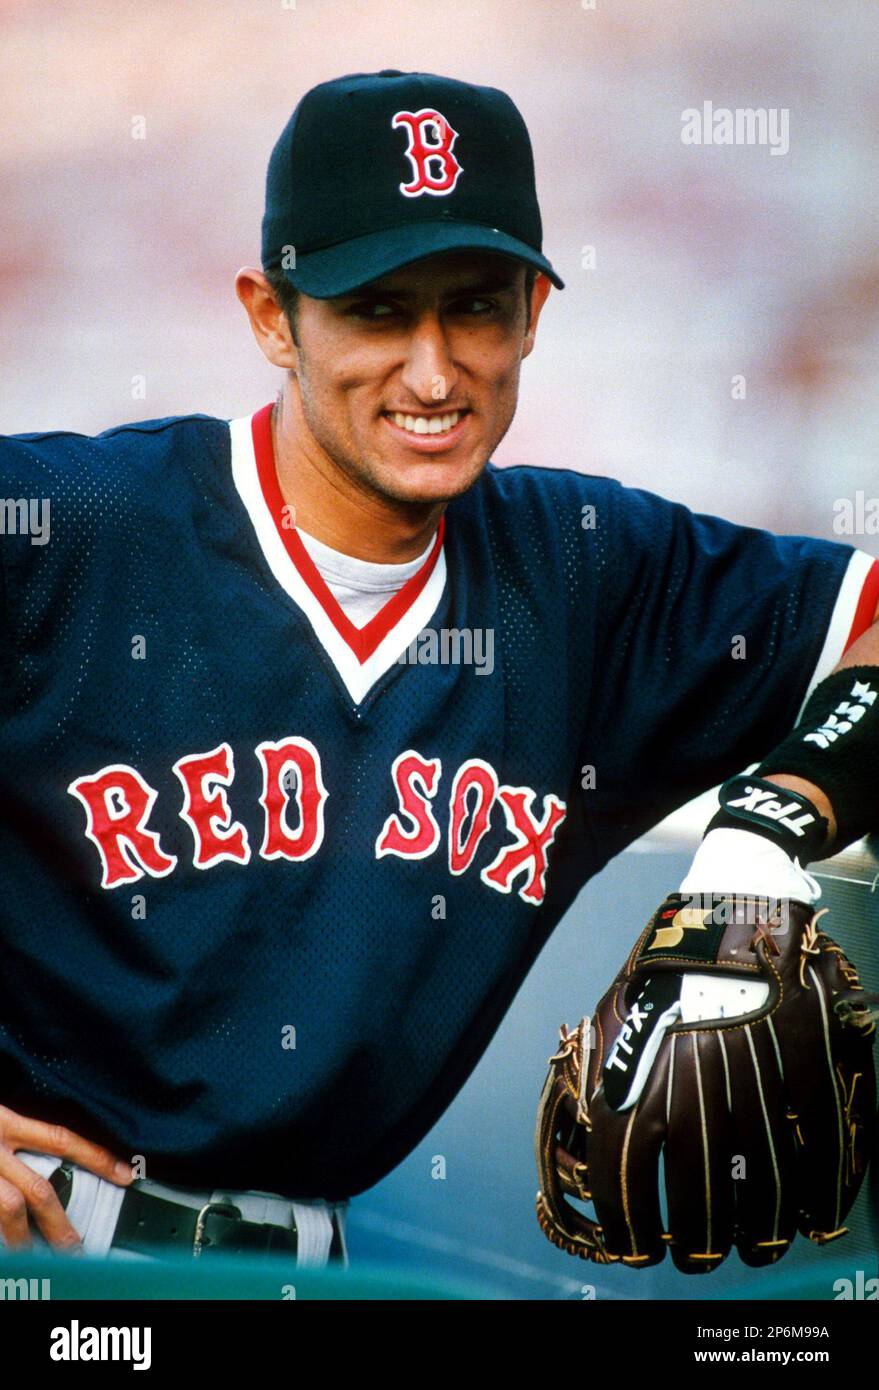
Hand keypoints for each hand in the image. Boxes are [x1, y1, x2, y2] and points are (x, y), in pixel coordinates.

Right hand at [0, 1105, 132, 1253]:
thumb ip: (19, 1132)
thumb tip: (52, 1151)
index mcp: (6, 1123)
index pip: (61, 1139)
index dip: (96, 1158)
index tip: (125, 1175)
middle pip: (38, 1189)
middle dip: (61, 1223)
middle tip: (77, 1248)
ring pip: (10, 1209)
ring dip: (25, 1239)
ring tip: (38, 1261)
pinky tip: (8, 1253)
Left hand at [535, 890, 876, 1271]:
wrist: (730, 900)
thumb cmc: (664, 963)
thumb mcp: (612, 1013)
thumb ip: (600, 1080)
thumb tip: (587, 1148)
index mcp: (636, 1067)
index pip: (625, 1171)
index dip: (631, 1222)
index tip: (637, 1248)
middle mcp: (692, 1078)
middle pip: (697, 1188)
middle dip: (698, 1240)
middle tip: (700, 1262)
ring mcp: (755, 1069)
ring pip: (760, 1176)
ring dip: (756, 1228)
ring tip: (751, 1251)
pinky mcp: (806, 1056)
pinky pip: (817, 1140)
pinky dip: (817, 1190)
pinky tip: (809, 1218)